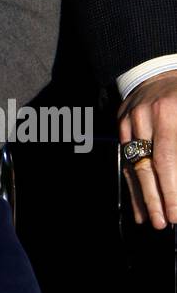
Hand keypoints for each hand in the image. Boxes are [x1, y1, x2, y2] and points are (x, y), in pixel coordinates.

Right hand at [117, 69, 176, 227]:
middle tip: (164, 224)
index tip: (176, 214)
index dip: (172, 190)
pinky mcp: (120, 124)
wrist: (159, 68)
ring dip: (142, 196)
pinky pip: (125, 160)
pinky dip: (133, 184)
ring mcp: (129, 120)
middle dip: (156, 199)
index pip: (167, 160)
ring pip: (132, 166)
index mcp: (168, 113)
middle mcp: (144, 117)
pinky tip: (139, 206)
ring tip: (151, 221)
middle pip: (147, 166)